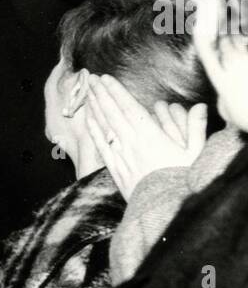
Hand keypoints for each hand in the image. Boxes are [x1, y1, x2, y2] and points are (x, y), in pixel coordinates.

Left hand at [84, 74, 207, 199]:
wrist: (164, 208)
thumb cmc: (181, 180)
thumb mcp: (194, 153)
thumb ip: (195, 128)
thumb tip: (199, 107)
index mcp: (150, 136)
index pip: (129, 107)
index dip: (116, 91)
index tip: (107, 78)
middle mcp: (131, 142)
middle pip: (112, 113)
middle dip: (102, 94)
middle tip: (92, 79)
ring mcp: (120, 155)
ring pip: (103, 127)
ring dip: (95, 108)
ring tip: (88, 93)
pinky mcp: (114, 169)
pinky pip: (100, 146)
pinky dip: (93, 131)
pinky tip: (88, 120)